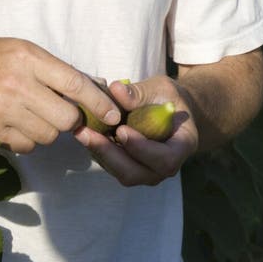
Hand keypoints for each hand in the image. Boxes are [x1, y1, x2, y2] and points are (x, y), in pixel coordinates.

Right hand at [0, 35, 121, 153]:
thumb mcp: (22, 50)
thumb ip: (56, 69)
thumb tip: (95, 87)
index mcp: (28, 58)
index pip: (74, 84)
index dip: (98, 102)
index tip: (113, 115)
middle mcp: (17, 83)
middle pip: (66, 118)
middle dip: (70, 120)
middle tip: (61, 113)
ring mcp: (2, 108)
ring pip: (48, 135)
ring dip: (47, 130)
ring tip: (31, 114)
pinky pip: (26, 146)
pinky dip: (26, 140)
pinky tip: (14, 123)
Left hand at [73, 75, 198, 186]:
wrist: (171, 109)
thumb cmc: (169, 98)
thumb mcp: (160, 88)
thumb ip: (140, 92)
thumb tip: (116, 89)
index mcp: (181, 147)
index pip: (164, 160)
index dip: (142, 149)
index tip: (122, 130)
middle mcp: (165, 166)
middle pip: (136, 173)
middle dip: (110, 154)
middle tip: (88, 134)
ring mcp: (147, 170)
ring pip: (121, 173)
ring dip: (99, 154)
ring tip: (81, 131)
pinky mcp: (130, 166)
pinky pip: (113, 166)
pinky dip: (98, 151)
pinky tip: (85, 133)